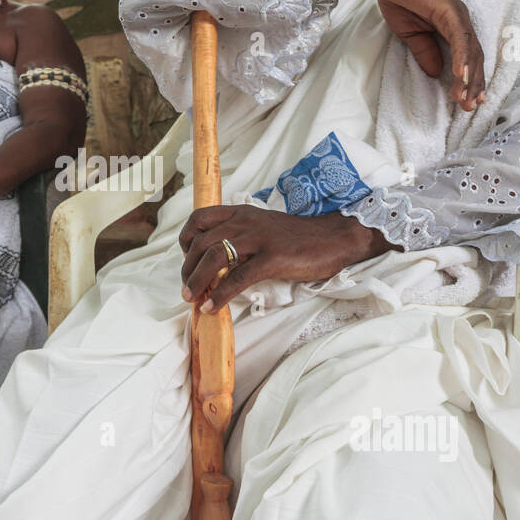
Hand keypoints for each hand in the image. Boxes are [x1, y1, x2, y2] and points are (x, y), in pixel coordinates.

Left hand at [179, 205, 392, 311]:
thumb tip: (214, 262)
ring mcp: (259, 238)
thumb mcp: (262, 228)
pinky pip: (238, 278)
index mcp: (241, 212)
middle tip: (187, 289)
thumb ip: (239, 237)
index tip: (188, 260)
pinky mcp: (273, 258)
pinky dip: (220, 295)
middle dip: (187, 268)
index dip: (186, 240)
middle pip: (201, 242)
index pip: (198, 219)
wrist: (334, 238)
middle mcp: (245, 221)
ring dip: (197, 281)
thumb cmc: (297, 238)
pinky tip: (211, 306)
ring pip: (214, 257)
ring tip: (193, 299)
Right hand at [373, 0, 484, 109]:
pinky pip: (459, 39)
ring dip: (469, 78)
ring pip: (470, 52)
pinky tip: (461, 76)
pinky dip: (462, 59)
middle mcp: (461, 21)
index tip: (468, 101)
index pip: (468, 58)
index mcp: (453, 27)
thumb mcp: (411, 34)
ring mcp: (457, 15)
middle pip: (475, 58)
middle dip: (474, 85)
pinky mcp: (449, 12)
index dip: (470, 80)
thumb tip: (434, 74)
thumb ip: (425, 52)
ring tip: (465, 99)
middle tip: (470, 107)